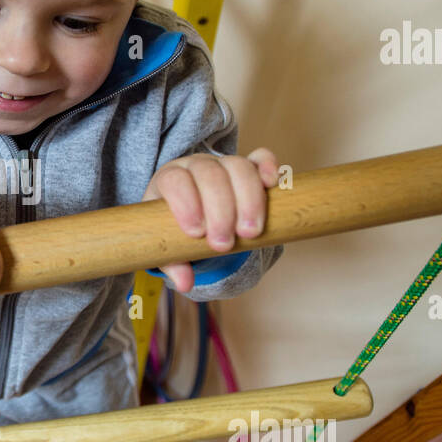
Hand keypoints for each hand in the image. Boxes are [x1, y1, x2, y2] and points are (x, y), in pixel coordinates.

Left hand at [144, 147, 279, 292]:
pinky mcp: (248, 166)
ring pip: (238, 167)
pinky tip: (273, 184)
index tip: (196, 233)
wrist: (195, 211)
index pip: (175, 181)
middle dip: (220, 210)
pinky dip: (268, 167)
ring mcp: (224, 163)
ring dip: (248, 199)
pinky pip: (260, 158)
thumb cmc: (177, 227)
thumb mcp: (168, 243)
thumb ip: (173, 262)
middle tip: (224, 244)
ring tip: (250, 233)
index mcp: (170, 180)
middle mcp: (197, 166)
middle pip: (210, 175)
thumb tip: (185, 283)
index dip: (186, 203)